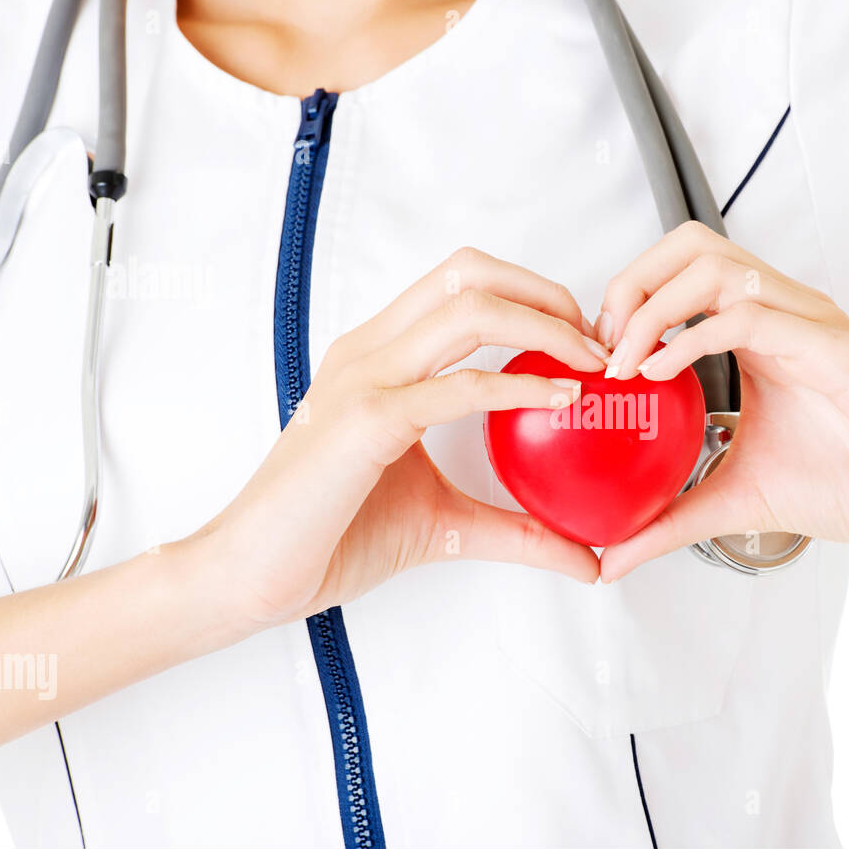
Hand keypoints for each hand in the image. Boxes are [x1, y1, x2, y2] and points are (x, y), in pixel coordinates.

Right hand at [190, 248, 607, 624]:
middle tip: (596, 340)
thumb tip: (585, 556)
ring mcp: (365, 378)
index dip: (531, 296)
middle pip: (471, 273)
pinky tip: (564, 400)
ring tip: (592, 360)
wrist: (252, 576)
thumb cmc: (331, 536)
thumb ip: (515, 529)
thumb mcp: (444, 522)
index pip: (463, 286)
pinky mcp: (366, 420)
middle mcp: (370, 351)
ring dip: (546, 325)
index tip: (582, 340)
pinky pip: (459, 386)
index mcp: (380, 357)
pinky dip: (522, 387)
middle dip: (547, 292)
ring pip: (470, 308)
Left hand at [594, 222, 848, 580]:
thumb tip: (609, 560)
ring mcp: (808, 321)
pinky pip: (748, 314)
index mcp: (761, 330)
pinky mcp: (831, 346)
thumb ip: (670, 520)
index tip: (593, 358)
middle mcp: (783, 311)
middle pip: (689, 244)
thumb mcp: (734, 500)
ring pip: (713, 264)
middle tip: (602, 348)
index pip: (679, 272)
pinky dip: (691, 338)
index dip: (625, 300)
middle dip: (630, 284)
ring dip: (652, 307)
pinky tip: (661, 376)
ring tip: (625, 363)